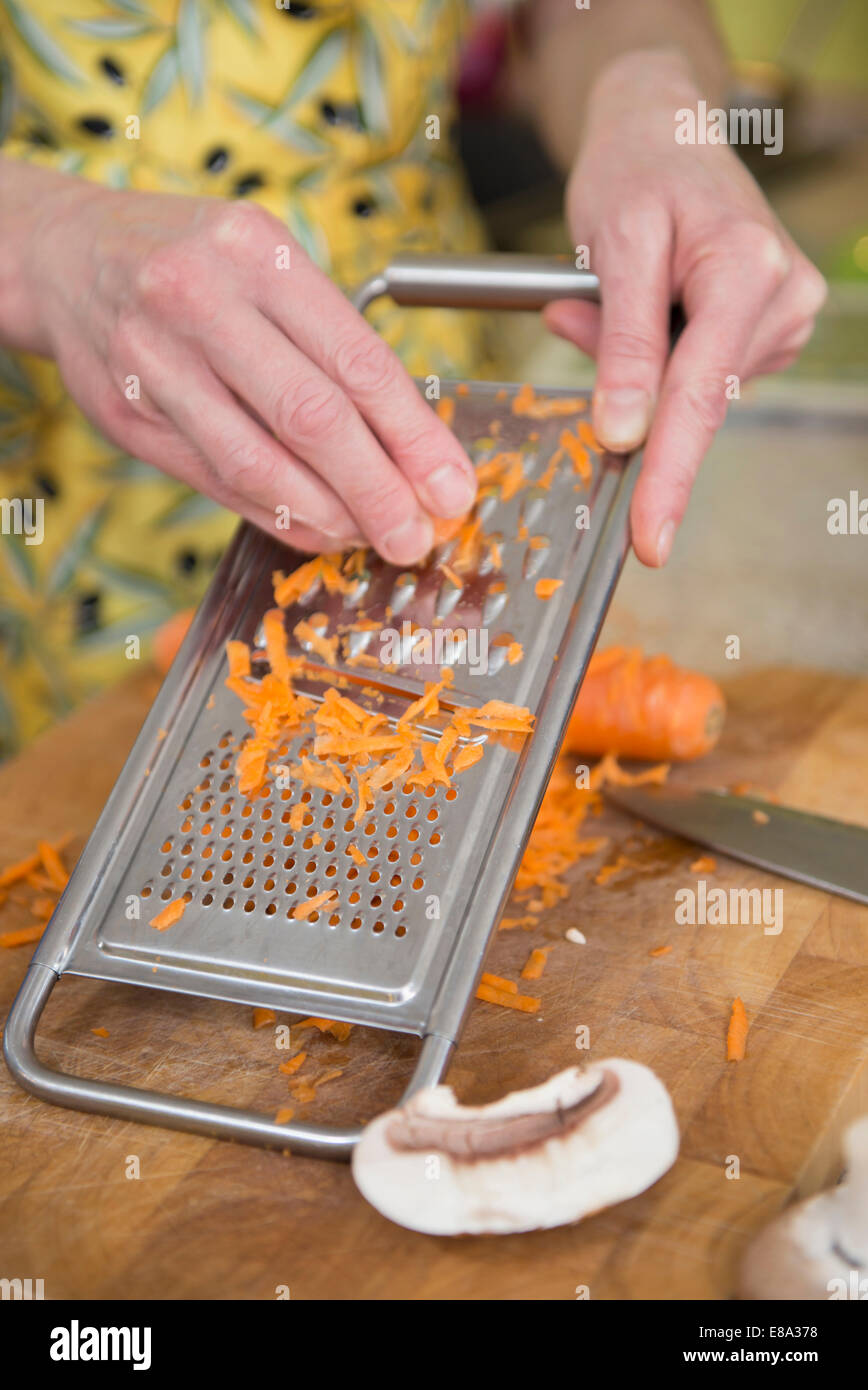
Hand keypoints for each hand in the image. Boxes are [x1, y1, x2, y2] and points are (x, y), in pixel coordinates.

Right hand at [22, 181, 475, 563]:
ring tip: (371, 537)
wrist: (66, 257)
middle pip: (312, 418)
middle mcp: (199, 299)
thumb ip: (332, 344)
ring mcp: (154, 360)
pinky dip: (277, 516)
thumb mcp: (268, 266)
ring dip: (328, 515)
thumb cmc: (196, 264)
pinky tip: (317, 529)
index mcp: (257, 252)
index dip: (413, 436)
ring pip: (259, 463)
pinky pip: (218, 482)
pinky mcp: (129, 414)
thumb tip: (414, 446)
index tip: (452, 486)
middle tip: (416, 535)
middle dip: (378, 490)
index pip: (357, 361)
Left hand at [544, 51, 826, 566]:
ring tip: (611, 285)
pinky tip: (645, 302)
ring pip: (689, 392)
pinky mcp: (764, 332)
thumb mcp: (613, 246)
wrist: (662, 128)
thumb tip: (625, 435)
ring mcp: (782, 318)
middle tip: (576, 309)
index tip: (649, 541)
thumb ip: (623, 343)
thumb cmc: (634, 171)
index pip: (699, 399)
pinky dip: (655, 355)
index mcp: (748, 272)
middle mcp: (783, 299)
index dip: (669, 477)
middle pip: (692, 399)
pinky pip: (694, 374)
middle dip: (626, 382)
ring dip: (635, 363)